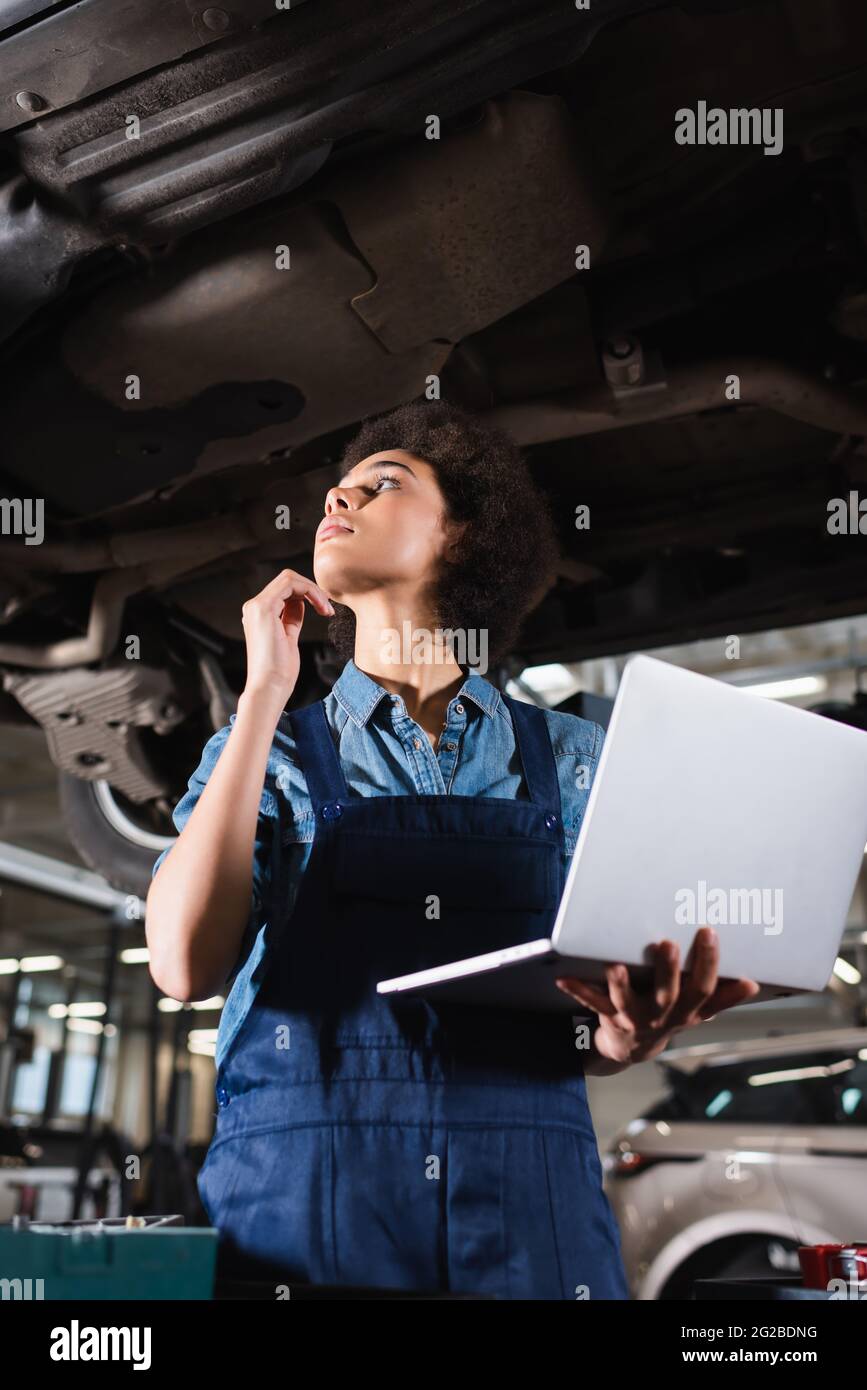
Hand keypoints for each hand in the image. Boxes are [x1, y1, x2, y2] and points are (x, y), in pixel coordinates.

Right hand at [241, 568, 334, 703]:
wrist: (270, 687)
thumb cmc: (280, 670)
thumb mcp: (289, 637)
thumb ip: (291, 617)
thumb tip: (301, 602)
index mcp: (258, 613)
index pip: (285, 590)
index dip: (307, 594)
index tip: (325, 610)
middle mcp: (254, 606)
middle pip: (287, 579)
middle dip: (312, 590)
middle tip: (328, 609)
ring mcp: (257, 606)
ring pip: (289, 577)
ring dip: (314, 590)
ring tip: (326, 610)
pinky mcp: (264, 608)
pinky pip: (291, 584)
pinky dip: (311, 592)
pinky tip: (322, 608)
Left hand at [555, 927, 759, 1066]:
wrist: (632, 1050)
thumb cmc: (668, 1019)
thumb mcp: (696, 1012)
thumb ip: (722, 998)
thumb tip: (752, 984)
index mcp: (685, 1011)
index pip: (702, 987)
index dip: (707, 961)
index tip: (708, 931)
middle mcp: (660, 1017)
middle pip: (667, 994)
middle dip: (667, 970)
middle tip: (667, 943)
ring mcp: (632, 1018)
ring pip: (625, 1001)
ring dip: (619, 984)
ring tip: (616, 967)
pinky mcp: (607, 1017)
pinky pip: (590, 1002)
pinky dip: (577, 989)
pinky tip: (562, 978)